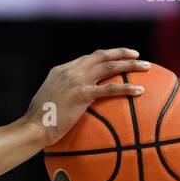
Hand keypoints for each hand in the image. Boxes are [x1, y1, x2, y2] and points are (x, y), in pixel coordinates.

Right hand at [24, 49, 150, 147]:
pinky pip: (111, 89)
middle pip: (101, 56)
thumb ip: (61, 95)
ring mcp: (76, 81)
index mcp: (61, 70)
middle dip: (121, 52)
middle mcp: (70, 71)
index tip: (116, 58)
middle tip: (136, 54)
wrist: (33, 127)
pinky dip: (127, 88)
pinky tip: (140, 91)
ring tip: (146, 66)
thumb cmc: (39, 121)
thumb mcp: (48, 101)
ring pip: (110, 67)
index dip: (104, 56)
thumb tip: (70, 104)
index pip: (87, 58)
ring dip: (131, 64)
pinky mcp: (82, 94)